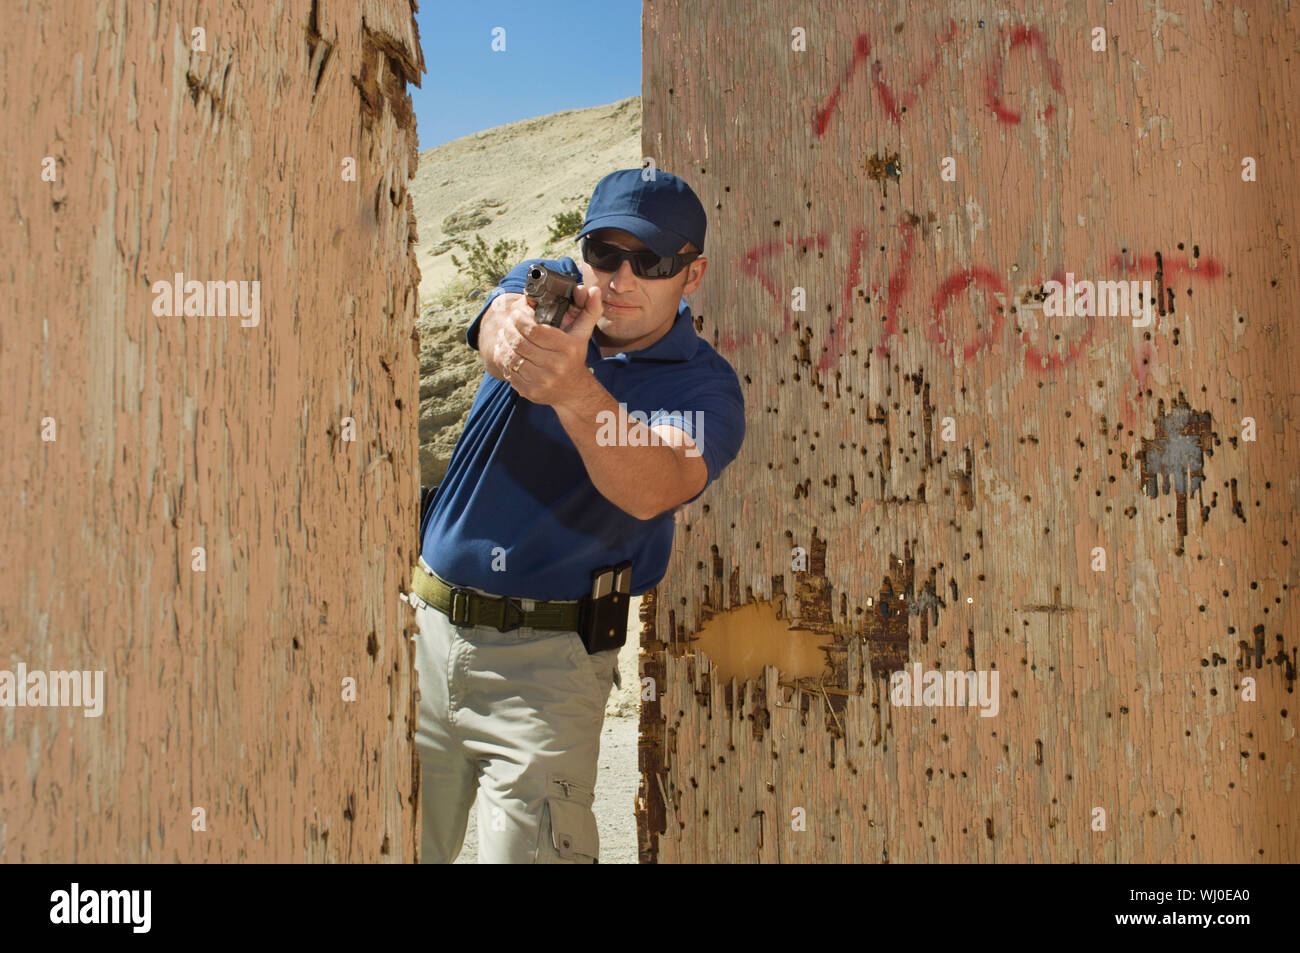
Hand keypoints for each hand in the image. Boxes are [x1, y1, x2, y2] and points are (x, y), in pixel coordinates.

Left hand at [497, 283, 602, 408]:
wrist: (574, 391)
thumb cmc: (575, 357)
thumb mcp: (583, 333)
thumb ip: (589, 309)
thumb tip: (594, 289)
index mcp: (567, 348)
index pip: (534, 330)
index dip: (520, 318)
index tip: (517, 313)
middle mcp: (556, 365)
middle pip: (520, 342)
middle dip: (509, 329)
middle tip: (507, 323)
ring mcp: (542, 380)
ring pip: (512, 357)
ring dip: (503, 343)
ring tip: (503, 335)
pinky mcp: (531, 392)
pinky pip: (509, 372)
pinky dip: (502, 359)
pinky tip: (504, 350)